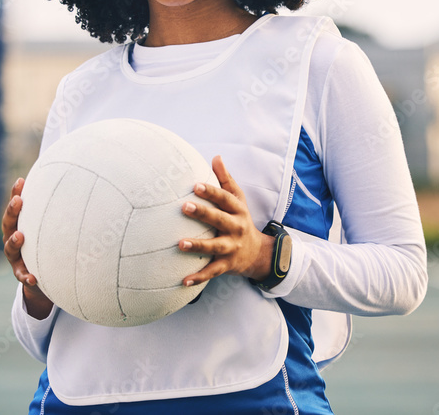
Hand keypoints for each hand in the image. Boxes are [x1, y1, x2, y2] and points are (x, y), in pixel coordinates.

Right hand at [2, 178, 53, 319]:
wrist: (42, 276)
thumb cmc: (47, 244)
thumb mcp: (48, 228)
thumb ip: (55, 212)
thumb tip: (76, 187)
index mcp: (19, 225)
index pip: (15, 207)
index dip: (15, 193)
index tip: (21, 181)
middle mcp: (13, 238)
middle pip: (7, 224)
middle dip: (12, 212)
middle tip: (17, 201)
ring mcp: (15, 257)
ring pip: (10, 249)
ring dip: (13, 242)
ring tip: (19, 236)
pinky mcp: (21, 274)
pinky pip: (22, 276)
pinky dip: (26, 277)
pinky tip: (33, 278)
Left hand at [178, 156, 274, 286]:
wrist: (258, 253)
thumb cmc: (240, 220)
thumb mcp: (238, 200)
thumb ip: (225, 179)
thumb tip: (215, 157)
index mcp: (237, 210)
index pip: (224, 198)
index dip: (211, 191)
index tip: (195, 185)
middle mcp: (236, 228)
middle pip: (219, 219)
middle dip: (203, 213)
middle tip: (184, 206)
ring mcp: (232, 247)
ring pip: (215, 246)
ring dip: (198, 246)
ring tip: (180, 244)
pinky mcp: (227, 265)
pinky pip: (212, 271)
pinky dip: (199, 277)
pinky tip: (183, 280)